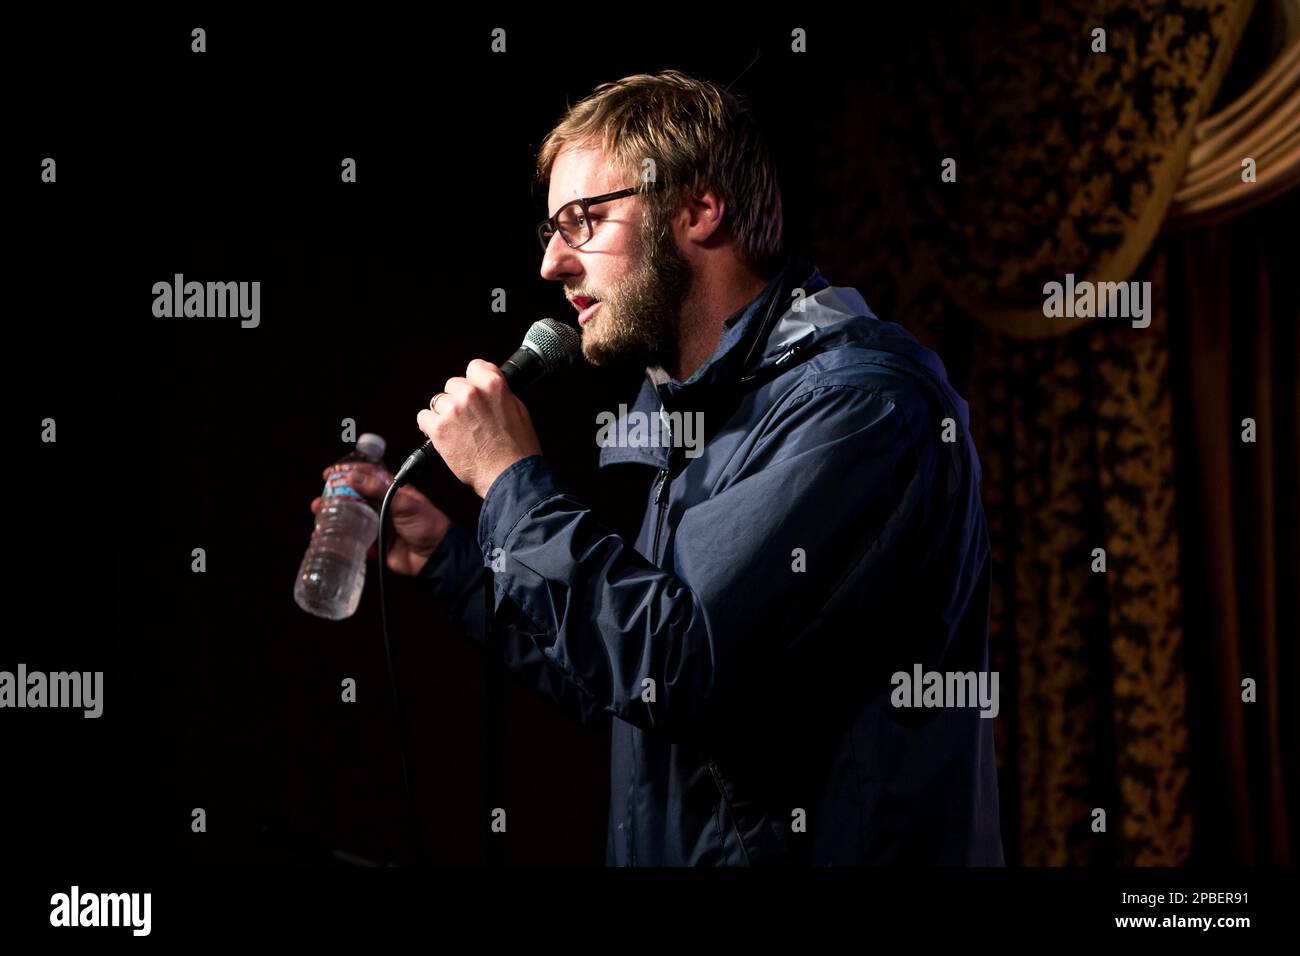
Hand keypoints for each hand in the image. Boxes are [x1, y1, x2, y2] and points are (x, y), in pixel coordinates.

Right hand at [310, 462, 449, 576]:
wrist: (435, 556)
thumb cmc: (426, 524)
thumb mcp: (404, 502)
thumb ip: (379, 490)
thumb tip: (353, 476)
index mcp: (391, 491)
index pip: (365, 477)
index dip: (347, 473)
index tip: (330, 473)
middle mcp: (381, 506)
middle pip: (353, 498)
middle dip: (334, 497)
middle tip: (321, 499)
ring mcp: (377, 526)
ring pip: (350, 519)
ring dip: (333, 517)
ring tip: (319, 515)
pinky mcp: (374, 546)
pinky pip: (353, 541)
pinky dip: (339, 540)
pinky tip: (323, 538)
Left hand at [417, 359, 541, 497]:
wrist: (507, 476)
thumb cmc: (517, 449)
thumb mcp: (518, 410)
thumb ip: (499, 394)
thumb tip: (487, 388)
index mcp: (493, 385)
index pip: (474, 366)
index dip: (474, 381)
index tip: (473, 391)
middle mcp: (471, 393)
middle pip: (453, 385)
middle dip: (458, 400)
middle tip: (468, 420)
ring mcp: (453, 409)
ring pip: (438, 402)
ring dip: (445, 414)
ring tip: (458, 432)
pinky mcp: (438, 428)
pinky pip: (423, 417)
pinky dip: (430, 427)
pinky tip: (444, 437)